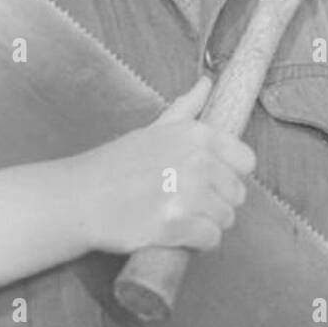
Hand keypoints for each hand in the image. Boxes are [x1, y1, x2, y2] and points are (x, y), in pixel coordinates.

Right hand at [72, 76, 255, 254]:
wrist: (81, 198)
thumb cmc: (116, 164)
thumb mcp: (153, 129)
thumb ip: (185, 107)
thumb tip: (206, 83)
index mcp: (196, 135)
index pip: (246, 161)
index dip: (230, 174)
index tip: (210, 180)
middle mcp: (197, 161)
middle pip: (237, 193)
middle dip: (217, 202)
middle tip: (188, 202)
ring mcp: (187, 194)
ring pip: (226, 219)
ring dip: (207, 223)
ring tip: (180, 217)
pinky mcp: (176, 226)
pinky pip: (211, 239)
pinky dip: (198, 242)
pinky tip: (179, 234)